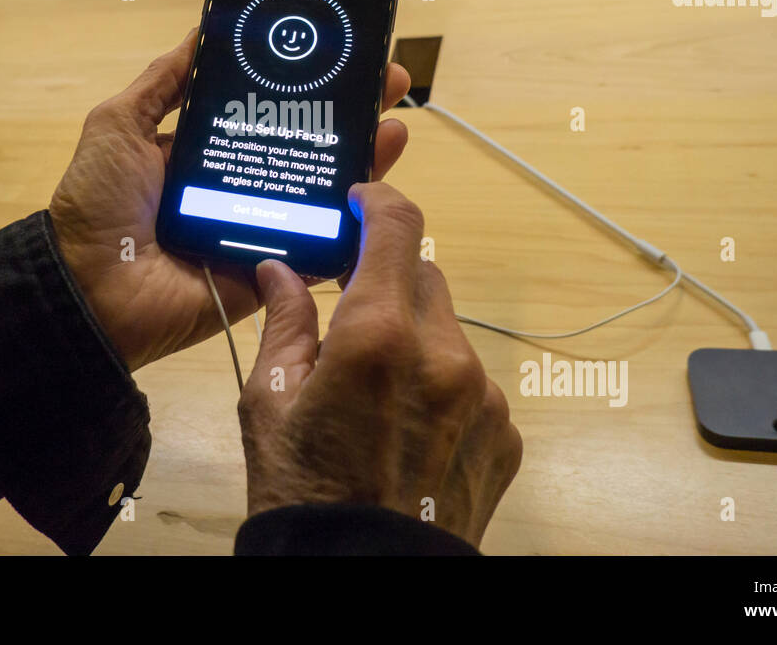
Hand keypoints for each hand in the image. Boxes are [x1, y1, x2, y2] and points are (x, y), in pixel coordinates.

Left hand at [49, 28, 410, 371]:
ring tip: (394, 126)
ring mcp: (258, 228)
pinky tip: (379, 190)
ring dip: (361, 158)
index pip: (266, 111)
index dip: (302, 84)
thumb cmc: (98, 205)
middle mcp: (237, 186)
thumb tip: (202, 30)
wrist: (90, 290)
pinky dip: (353, 224)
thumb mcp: (119, 125)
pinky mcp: (271, 270)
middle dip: (347, 113)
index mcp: (204, 153)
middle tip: (388, 83)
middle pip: (303, 145)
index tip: (341, 54)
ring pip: (321, 191)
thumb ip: (161, 83)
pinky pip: (319, 246)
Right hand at [238, 182, 521, 547]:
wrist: (365, 576)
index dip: (378, 200)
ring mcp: (485, 397)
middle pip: (425, 276)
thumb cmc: (304, 495)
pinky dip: (443, 388)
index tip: (362, 201)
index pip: (395, 228)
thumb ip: (285, 324)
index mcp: (378, 337)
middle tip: (351, 315)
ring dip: (416, 339)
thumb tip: (280, 272)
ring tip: (377, 395)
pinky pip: (475, 385)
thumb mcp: (269, 404)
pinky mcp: (507, 434)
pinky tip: (410, 430)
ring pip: (449, 332)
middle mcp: (445, 355)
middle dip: (387, 281)